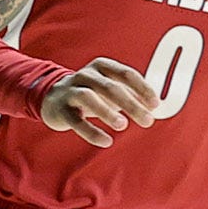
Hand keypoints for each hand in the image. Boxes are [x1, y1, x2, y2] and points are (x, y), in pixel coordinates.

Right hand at [42, 57, 158, 147]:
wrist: (52, 98)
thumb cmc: (89, 94)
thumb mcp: (109, 90)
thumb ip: (130, 95)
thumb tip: (153, 108)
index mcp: (102, 67)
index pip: (126, 74)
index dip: (143, 89)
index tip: (155, 105)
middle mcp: (86, 75)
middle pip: (111, 87)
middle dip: (131, 104)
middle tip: (147, 120)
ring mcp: (71, 90)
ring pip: (89, 97)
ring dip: (108, 112)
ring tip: (123, 125)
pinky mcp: (61, 109)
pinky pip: (76, 120)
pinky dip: (91, 132)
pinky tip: (106, 141)